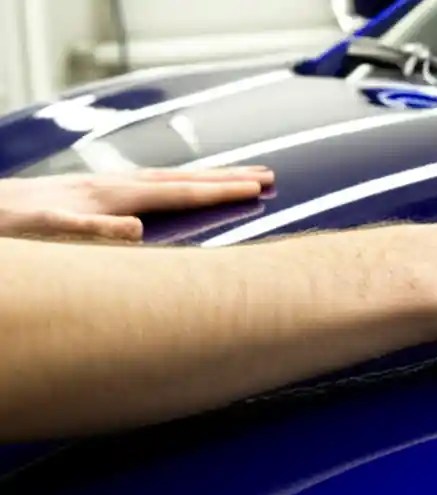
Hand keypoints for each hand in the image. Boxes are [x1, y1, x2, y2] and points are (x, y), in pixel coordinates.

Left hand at [0, 166, 273, 241]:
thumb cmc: (6, 230)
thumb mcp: (46, 234)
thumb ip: (90, 231)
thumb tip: (136, 230)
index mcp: (107, 197)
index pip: (176, 193)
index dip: (220, 191)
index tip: (259, 188)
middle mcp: (107, 187)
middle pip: (178, 179)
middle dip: (226, 177)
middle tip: (267, 174)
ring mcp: (97, 190)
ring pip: (163, 181)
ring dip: (203, 180)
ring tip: (235, 178)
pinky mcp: (86, 199)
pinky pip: (144, 192)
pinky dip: (172, 190)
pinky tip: (177, 195)